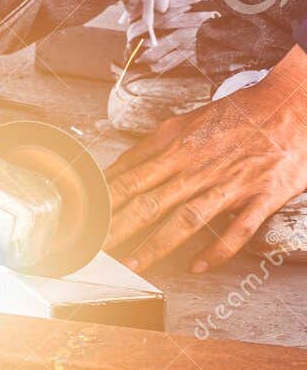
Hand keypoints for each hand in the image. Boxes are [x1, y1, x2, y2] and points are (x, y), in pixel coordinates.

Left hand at [107, 46, 306, 272]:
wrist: (292, 104)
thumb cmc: (237, 115)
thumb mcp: (185, 123)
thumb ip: (152, 149)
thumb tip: (118, 170)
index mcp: (177, 147)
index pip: (129, 178)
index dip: (103, 202)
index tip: (82, 220)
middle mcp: (199, 166)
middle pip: (150, 201)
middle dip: (118, 228)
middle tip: (94, 249)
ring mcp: (230, 182)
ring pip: (187, 218)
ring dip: (157, 244)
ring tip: (132, 264)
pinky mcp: (262, 195)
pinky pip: (238, 229)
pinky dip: (218, 249)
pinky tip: (198, 265)